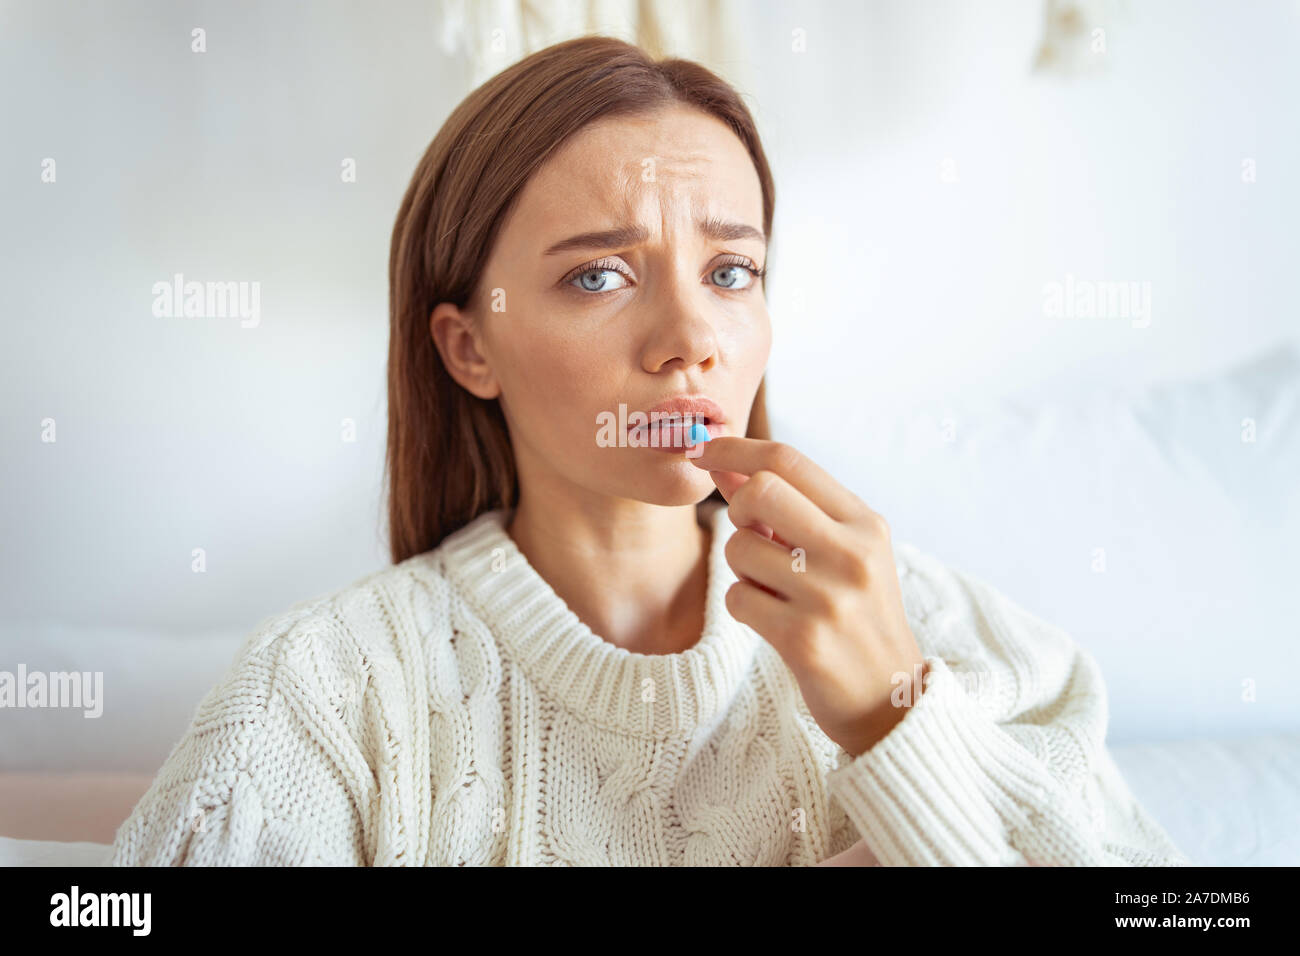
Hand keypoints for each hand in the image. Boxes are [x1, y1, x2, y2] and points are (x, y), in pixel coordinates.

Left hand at [689, 436, 926, 756]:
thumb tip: (723, 461)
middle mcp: (852, 554)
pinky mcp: (803, 639)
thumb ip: (787, 505)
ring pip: (739, 549)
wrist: (890, 697)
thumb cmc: (856, 614)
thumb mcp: (840, 551)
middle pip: (760, 491)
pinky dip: (744, 605)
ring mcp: (829, 597)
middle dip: (739, 510)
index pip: (789, 461)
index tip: (706, 450)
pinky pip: (738, 598)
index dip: (737, 448)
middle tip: (752, 536)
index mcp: (865, 523)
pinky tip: (772, 619)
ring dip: (742, 569)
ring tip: (774, 589)